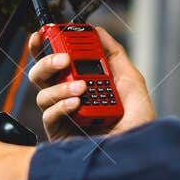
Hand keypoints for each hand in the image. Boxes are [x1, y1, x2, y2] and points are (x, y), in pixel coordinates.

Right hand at [26, 28, 154, 140]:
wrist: (140, 149)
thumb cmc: (137, 121)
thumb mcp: (130, 79)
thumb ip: (113, 53)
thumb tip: (97, 30)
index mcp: (80, 83)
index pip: (55, 62)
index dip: (43, 46)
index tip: (42, 32)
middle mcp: (68, 98)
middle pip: (40, 75)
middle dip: (47, 62)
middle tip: (64, 59)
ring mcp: (63, 117)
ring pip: (42, 94)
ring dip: (61, 86)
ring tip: (82, 88)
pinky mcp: (61, 135)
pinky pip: (48, 116)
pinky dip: (61, 106)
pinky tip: (77, 104)